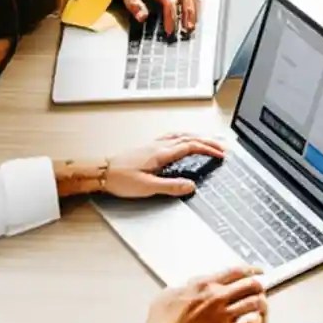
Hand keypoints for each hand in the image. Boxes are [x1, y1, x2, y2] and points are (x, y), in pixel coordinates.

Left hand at [105, 133, 226, 198]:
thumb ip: (171, 186)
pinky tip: (181, 141)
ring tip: (207, 141)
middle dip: (208, 141)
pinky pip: (171, 137)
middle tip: (221, 147)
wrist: (101, 172)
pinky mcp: (147, 148)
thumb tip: (190, 186)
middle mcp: (159, 146)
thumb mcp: (147, 187)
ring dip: (197, 137)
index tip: (220, 154)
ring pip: (180, 135)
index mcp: (162, 153)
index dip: (208, 149)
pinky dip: (183, 137)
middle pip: (189, 138)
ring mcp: (153, 145)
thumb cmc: (119, 179)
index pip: (191, 147)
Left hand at [118, 0, 199, 35]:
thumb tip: (143, 18)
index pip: (169, 1)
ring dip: (194, 11)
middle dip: (188, 14)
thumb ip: (133, 3)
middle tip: (187, 30)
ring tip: (192, 26)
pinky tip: (195, 16)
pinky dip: (196, 5)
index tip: (169, 31)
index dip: (171, 17)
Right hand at [145, 266, 267, 322]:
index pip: (236, 271)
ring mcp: (224, 316)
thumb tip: (193, 283)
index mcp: (204, 285)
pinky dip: (257, 322)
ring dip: (261, 302)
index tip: (257, 272)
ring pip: (255, 303)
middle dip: (258, 285)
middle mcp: (217, 297)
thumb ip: (186, 285)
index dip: (251, 270)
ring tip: (260, 304)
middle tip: (260, 288)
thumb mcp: (169, 293)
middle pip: (251, 284)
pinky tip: (254, 321)